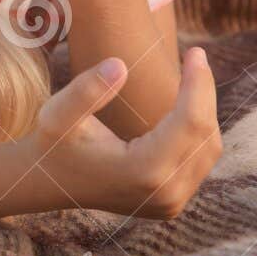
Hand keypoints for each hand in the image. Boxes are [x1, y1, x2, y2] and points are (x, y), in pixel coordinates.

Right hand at [18, 47, 220, 217]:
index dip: (198, 83)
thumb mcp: (57, 114)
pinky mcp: (172, 204)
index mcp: (143, 171)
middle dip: (204, 92)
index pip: (191, 122)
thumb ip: (87, 90)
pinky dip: (197, 132)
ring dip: (204, 111)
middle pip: (205, 135)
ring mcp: (171, 203)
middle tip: (195, 57)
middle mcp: (165, 193)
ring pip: (209, 149)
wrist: (47, 183)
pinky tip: (183, 109)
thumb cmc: (52, 143)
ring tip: (190, 79)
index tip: (196, 51)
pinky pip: (200, 162)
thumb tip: (120, 64)